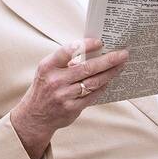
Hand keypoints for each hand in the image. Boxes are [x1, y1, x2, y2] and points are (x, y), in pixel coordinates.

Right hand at [10, 38, 128, 158]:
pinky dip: (103, 87)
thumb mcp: (47, 71)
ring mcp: (64, 95)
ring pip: (94, 82)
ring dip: (110, 73)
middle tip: (123, 54)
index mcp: (48, 67)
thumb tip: (92, 51)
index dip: (85, 45)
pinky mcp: (72, 108)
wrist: (34, 116)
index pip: (68, 51)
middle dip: (108, 60)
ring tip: (121, 66)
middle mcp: (55, 81)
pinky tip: (110, 80)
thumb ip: (64, 62)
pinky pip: (93, 95)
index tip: (100, 42)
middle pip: (87, 68)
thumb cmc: (44, 88)